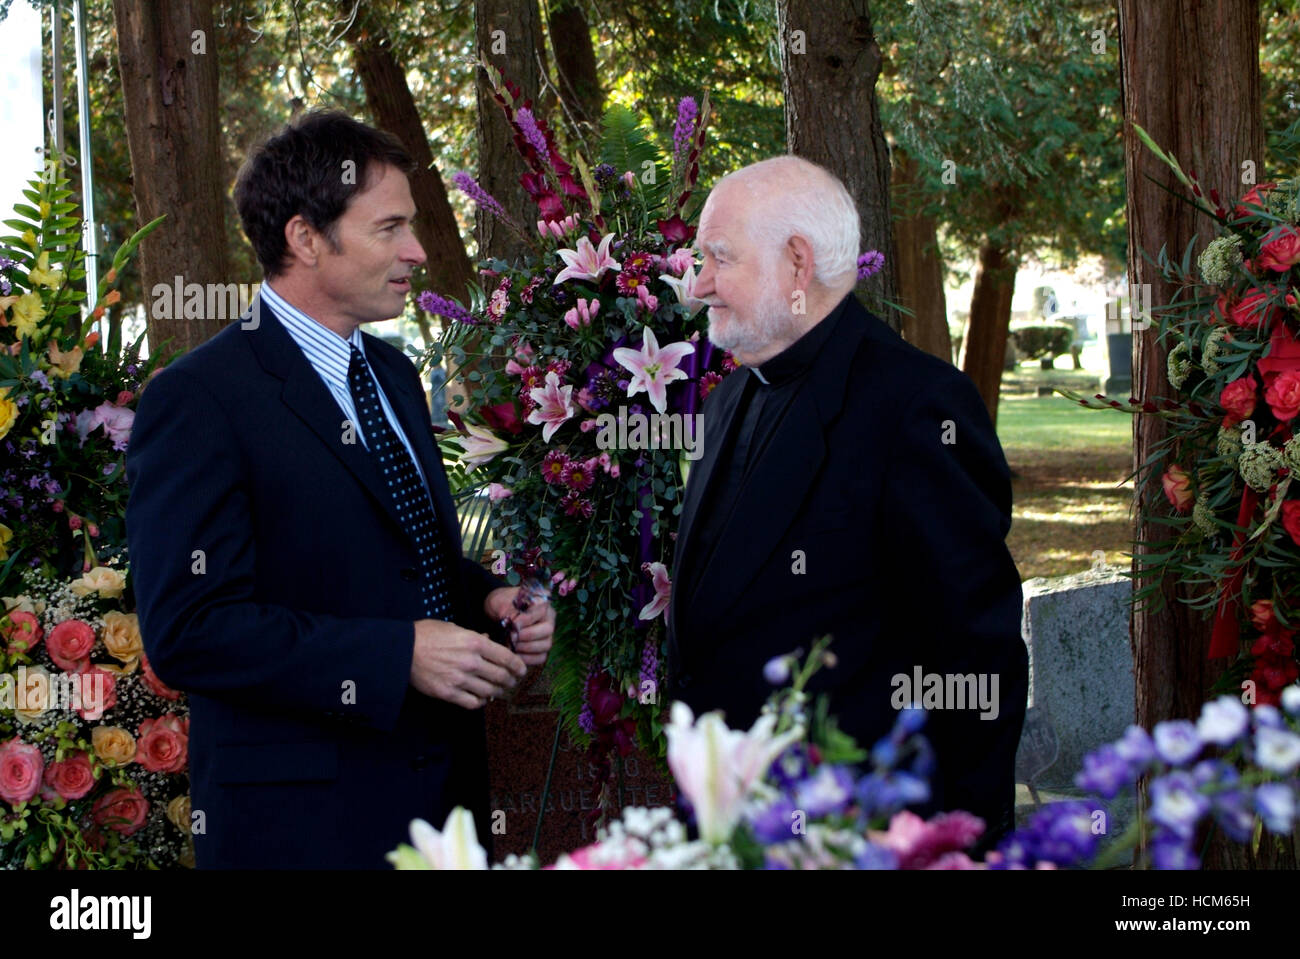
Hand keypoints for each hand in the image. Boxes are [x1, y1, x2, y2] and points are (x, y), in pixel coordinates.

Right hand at [410, 619, 525, 708]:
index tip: (521, 670)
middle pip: (501, 677)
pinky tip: (481, 698)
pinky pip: (473, 702)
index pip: (506, 658)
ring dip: (498, 692)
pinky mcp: (448, 693)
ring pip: (490, 691)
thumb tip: (489, 641)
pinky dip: (481, 702)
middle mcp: (471, 662)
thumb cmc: (427, 635)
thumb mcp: (454, 628)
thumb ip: (475, 637)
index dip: (518, 666)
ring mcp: (460, 679)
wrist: (402, 650)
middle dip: (511, 681)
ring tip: (499, 690)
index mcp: (475, 642)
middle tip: (512, 682)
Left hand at [485, 586, 555, 667]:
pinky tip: (515, 655)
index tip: (511, 624)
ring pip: (546, 645)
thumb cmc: (501, 605)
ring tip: (512, 645)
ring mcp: (547, 634)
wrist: (498, 612)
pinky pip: (541, 657)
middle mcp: (549, 618)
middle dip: (527, 635)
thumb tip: (512, 627)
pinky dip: (528, 659)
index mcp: (541, 602)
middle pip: (547, 630)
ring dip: (526, 648)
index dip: (525, 620)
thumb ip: (508, 613)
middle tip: (511, 637)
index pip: (539, 612)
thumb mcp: (501, 603)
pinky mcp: (542, 648)